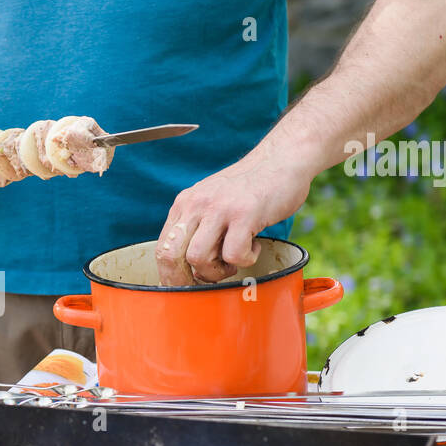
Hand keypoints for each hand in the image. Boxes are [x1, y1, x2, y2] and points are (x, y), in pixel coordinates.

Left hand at [155, 145, 312, 285]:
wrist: (282, 158)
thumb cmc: (251, 188)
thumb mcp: (214, 201)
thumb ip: (199, 226)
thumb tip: (188, 267)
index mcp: (185, 203)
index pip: (162, 248)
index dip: (170, 275)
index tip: (184, 286)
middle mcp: (196, 204)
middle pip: (170, 255)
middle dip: (184, 279)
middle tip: (206, 281)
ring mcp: (219, 209)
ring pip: (198, 258)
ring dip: (217, 271)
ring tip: (234, 260)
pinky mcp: (244, 214)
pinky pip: (233, 255)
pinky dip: (245, 260)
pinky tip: (254, 246)